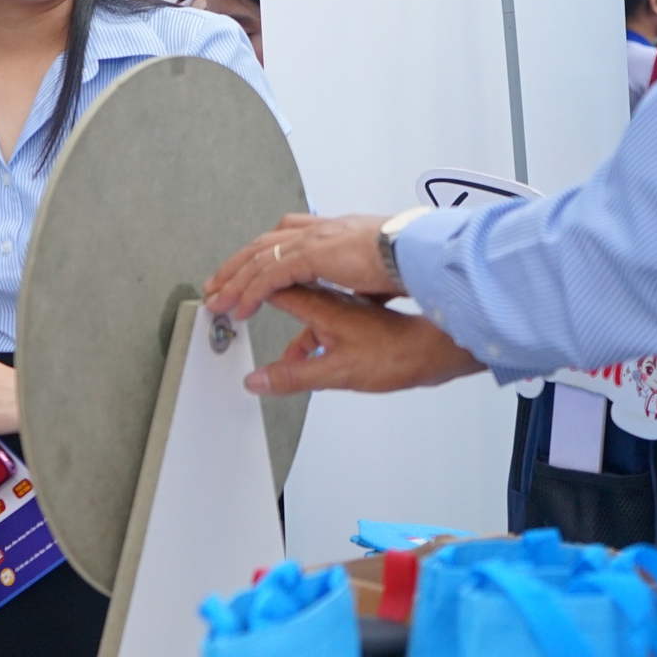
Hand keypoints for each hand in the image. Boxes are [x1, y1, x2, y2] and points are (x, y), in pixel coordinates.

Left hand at [204, 212, 397, 322]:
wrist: (420, 251)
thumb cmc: (411, 261)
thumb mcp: (380, 270)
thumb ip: (364, 278)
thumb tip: (368, 286)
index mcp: (335, 231)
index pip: (287, 235)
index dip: (263, 251)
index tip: (247, 267)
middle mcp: (319, 231)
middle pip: (263, 244)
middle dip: (236, 266)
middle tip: (217, 283)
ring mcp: (312, 241)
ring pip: (258, 260)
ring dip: (235, 282)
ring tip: (219, 301)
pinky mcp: (308, 256)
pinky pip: (268, 276)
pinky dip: (251, 293)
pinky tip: (241, 308)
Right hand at [240, 286, 484, 395]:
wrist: (434, 350)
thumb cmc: (396, 354)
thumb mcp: (338, 372)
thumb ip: (294, 376)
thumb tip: (256, 381)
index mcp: (320, 302)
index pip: (270, 284)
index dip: (241, 289)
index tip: (221, 297)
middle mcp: (328, 293)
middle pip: (276, 275)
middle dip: (246, 282)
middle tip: (222, 288)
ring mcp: (340, 299)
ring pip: (295, 285)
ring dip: (268, 292)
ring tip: (248, 304)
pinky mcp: (352, 310)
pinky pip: (313, 302)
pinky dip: (297, 314)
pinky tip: (297, 347)